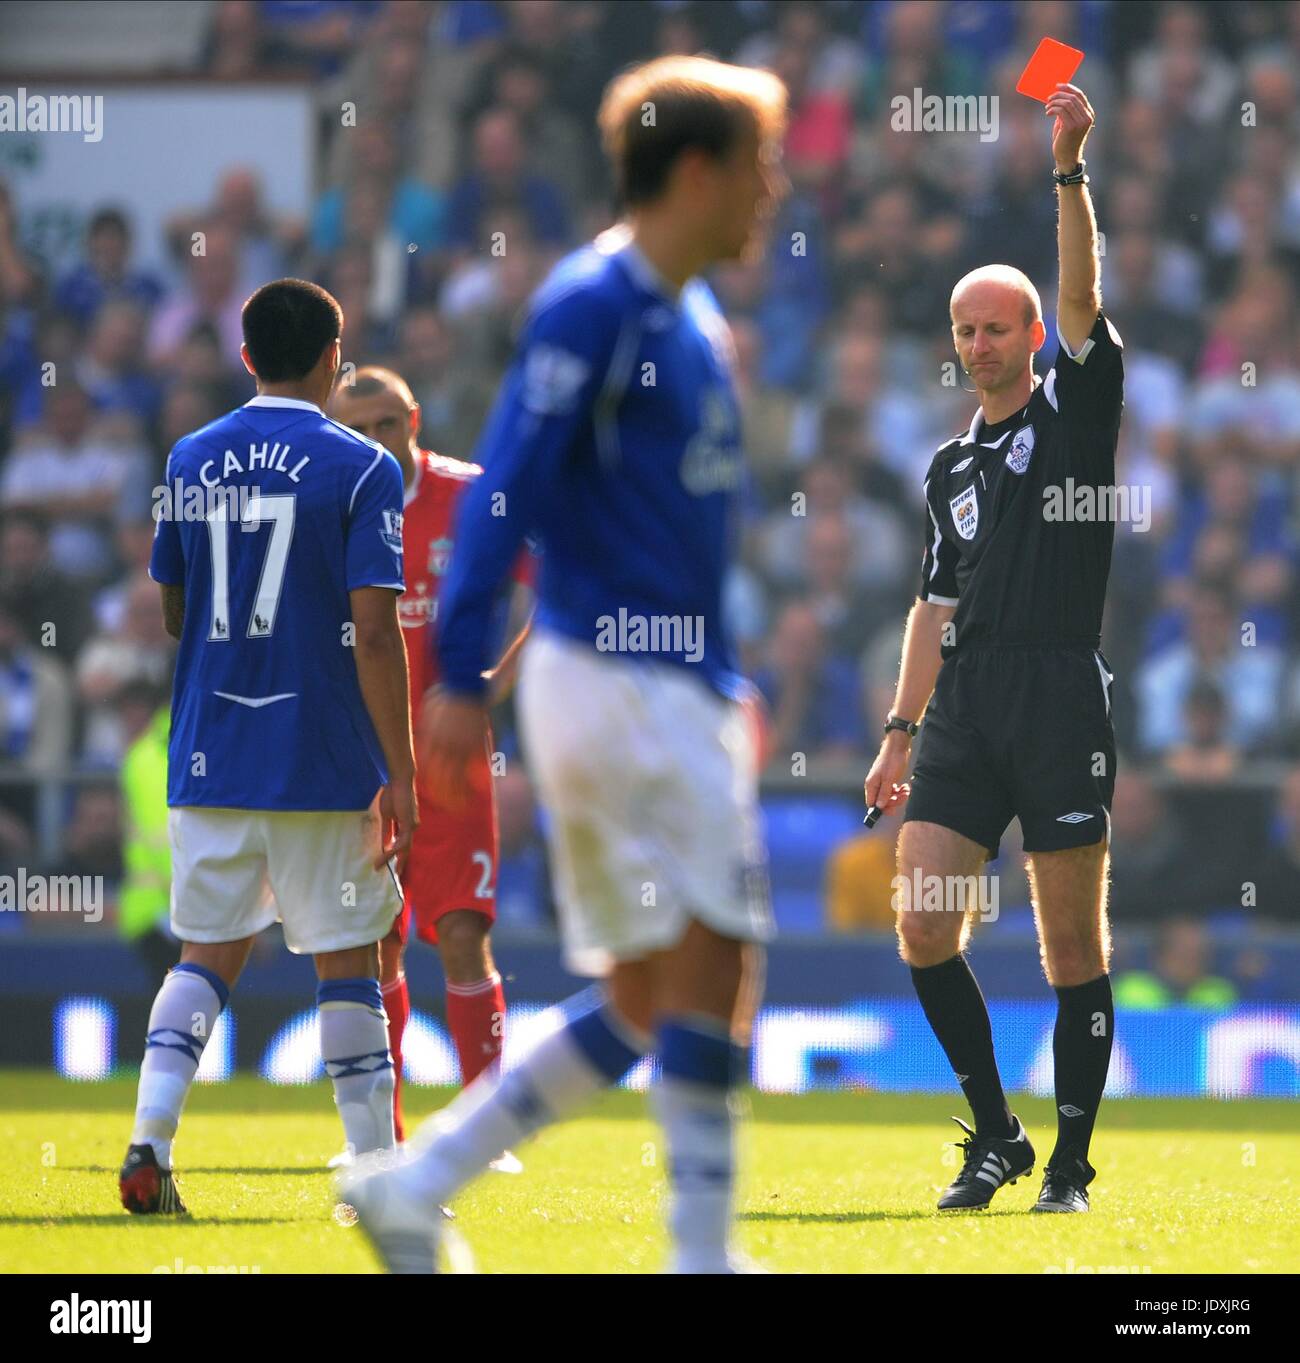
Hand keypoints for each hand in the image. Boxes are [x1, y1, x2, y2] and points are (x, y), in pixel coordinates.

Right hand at [376, 777, 416, 873]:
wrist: (399, 782)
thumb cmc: (393, 795)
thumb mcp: (387, 816)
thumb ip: (387, 830)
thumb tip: (384, 844)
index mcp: (407, 825)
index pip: (403, 844)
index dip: (398, 855)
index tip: (393, 866)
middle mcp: (412, 827)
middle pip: (406, 849)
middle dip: (400, 863)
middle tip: (396, 875)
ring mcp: (412, 826)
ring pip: (403, 847)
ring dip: (390, 857)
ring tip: (378, 866)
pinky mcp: (409, 823)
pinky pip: (401, 840)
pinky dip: (393, 848)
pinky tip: (385, 854)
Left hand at [416, 689, 489, 811]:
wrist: (466, 684)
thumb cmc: (444, 695)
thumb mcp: (428, 713)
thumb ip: (425, 732)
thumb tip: (423, 746)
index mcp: (431, 739)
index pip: (427, 769)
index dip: (430, 784)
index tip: (433, 794)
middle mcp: (445, 746)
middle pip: (442, 779)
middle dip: (444, 796)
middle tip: (447, 806)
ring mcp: (463, 746)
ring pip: (460, 777)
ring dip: (460, 794)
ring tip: (462, 805)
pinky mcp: (478, 743)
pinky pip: (477, 766)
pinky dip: (477, 780)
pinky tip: (477, 789)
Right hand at [864, 733, 911, 818]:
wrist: (898, 747)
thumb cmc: (892, 761)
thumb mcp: (889, 779)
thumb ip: (884, 793)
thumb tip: (879, 807)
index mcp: (871, 785)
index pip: (872, 804)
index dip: (882, 809)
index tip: (893, 809)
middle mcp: (874, 785)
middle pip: (881, 802)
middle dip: (894, 802)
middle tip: (904, 796)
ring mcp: (881, 783)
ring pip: (888, 797)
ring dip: (898, 796)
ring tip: (906, 790)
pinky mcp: (888, 780)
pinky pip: (892, 791)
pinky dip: (899, 791)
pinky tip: (905, 787)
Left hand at [1046, 83, 1093, 169]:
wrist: (1066, 158)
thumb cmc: (1065, 140)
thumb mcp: (1066, 122)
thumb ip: (1065, 111)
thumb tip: (1057, 97)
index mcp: (1088, 114)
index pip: (1080, 95)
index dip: (1069, 88)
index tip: (1058, 86)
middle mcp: (1087, 117)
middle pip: (1073, 97)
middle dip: (1059, 94)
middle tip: (1049, 97)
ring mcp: (1080, 122)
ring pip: (1067, 103)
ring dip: (1054, 102)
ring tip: (1047, 107)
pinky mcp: (1071, 127)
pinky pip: (1061, 111)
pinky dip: (1053, 109)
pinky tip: (1048, 112)